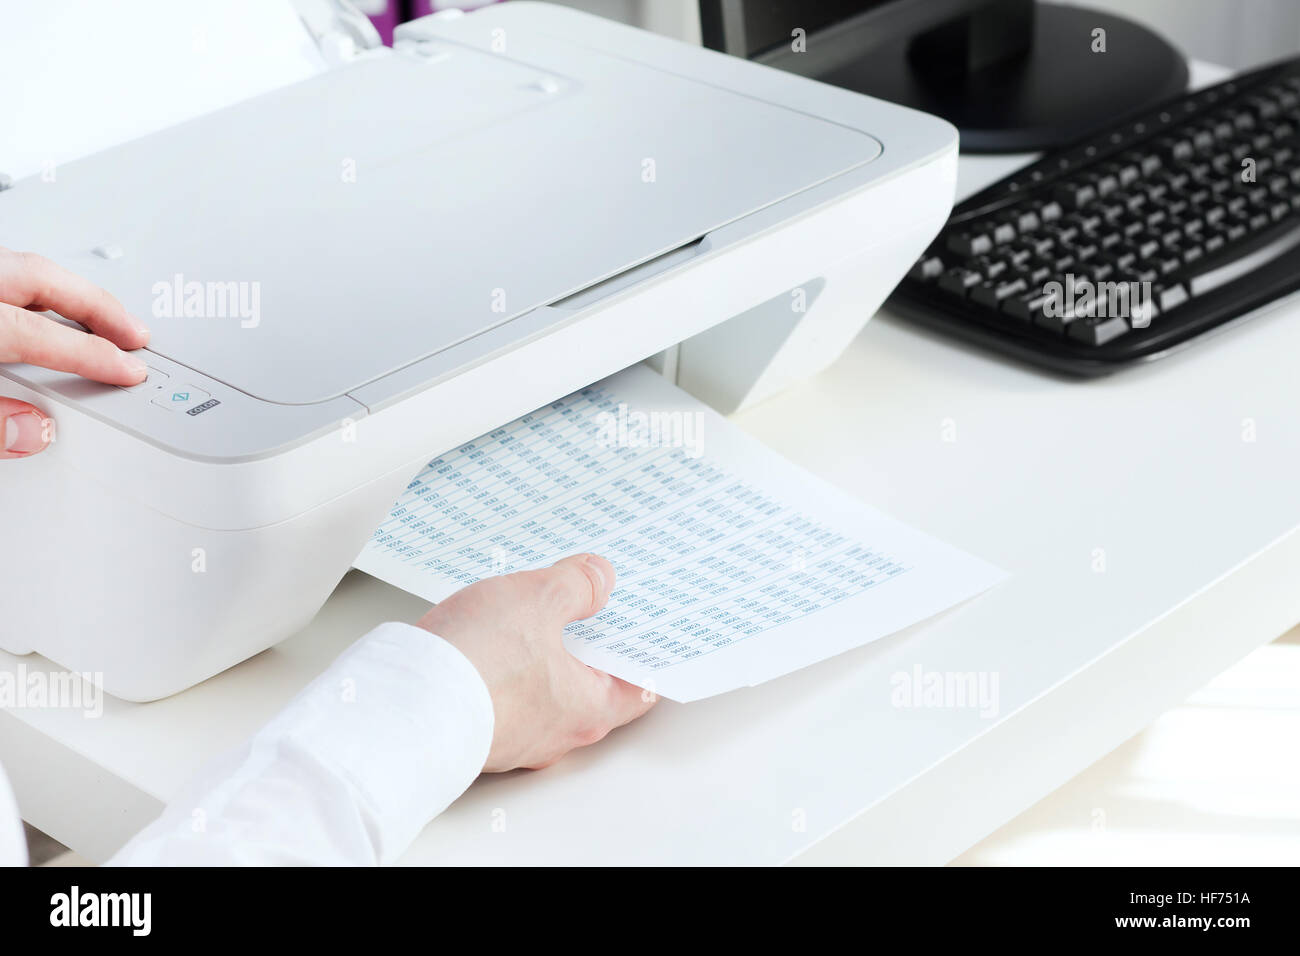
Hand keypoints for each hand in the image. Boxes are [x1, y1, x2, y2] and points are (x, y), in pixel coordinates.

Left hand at [1, 247, 149, 458]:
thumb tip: (33, 432)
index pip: (43, 334)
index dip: (94, 355)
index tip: (130, 370)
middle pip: (41, 279)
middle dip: (99, 307)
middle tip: (135, 333)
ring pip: (21, 265)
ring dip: (66, 290)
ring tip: (99, 315)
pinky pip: (2, 267)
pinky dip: (30, 283)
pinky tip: (38, 302)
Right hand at [417, 553, 655, 770]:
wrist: (400, 706)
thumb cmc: (473, 664)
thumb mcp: (538, 599)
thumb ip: (576, 585)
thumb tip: (598, 578)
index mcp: (589, 709)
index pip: (640, 686)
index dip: (644, 649)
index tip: (642, 622)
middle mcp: (556, 736)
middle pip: (590, 685)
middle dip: (587, 643)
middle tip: (584, 604)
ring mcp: (513, 739)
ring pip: (543, 692)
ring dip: (540, 656)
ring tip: (528, 613)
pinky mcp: (475, 734)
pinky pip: (502, 698)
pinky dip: (504, 669)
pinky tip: (488, 638)